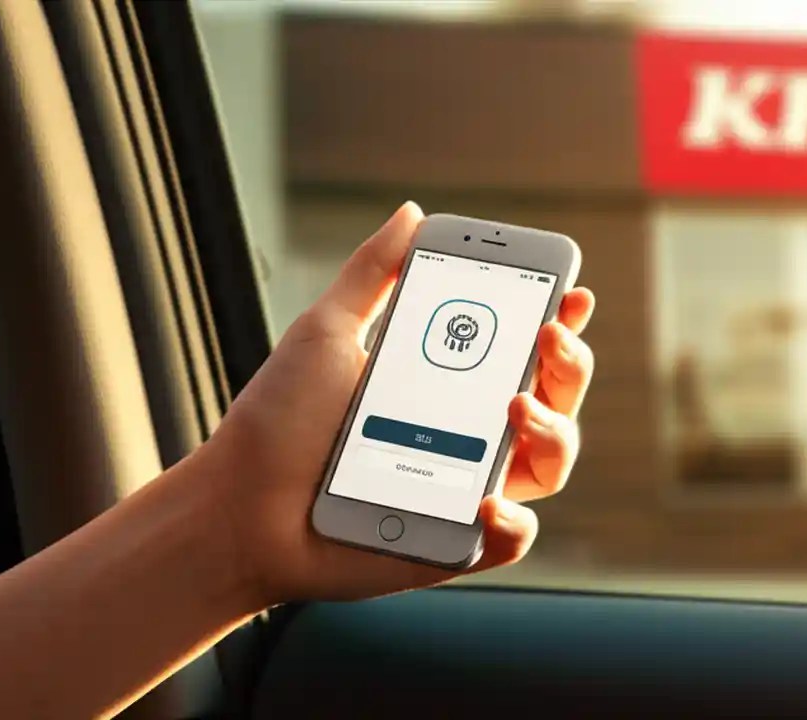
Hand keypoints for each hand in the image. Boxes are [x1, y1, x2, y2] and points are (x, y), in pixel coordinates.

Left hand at [195, 202, 595, 606]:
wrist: (236, 507)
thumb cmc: (280, 419)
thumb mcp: (327, 331)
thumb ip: (374, 273)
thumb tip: (412, 213)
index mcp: (451, 382)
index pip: (526, 349)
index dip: (560, 322)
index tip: (570, 293)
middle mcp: (472, 433)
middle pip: (556, 399)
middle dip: (570, 364)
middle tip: (548, 336)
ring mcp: (468, 489)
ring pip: (551, 464)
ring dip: (553, 432)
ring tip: (515, 408)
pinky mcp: (455, 543)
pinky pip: (511, 537)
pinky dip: (512, 523)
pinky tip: (487, 502)